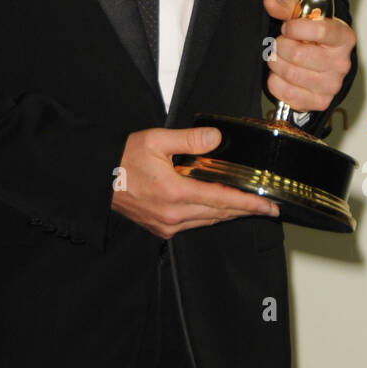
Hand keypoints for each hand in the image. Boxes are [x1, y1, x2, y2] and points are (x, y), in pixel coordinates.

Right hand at [111, 125, 278, 239]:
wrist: (98, 178)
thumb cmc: (124, 158)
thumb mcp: (156, 140)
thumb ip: (189, 139)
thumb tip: (216, 138)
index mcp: (175, 193)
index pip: (222, 200)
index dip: (248, 203)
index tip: (268, 206)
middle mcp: (174, 215)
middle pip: (219, 214)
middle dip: (245, 210)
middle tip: (268, 208)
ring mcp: (167, 225)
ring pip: (208, 221)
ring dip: (228, 214)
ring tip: (247, 206)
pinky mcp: (161, 229)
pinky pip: (193, 224)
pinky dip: (209, 216)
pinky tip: (216, 207)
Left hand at [263, 0, 354, 113]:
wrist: (321, 54)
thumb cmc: (314, 31)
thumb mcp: (303, 12)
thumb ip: (287, 6)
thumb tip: (270, 3)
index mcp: (343, 37)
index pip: (319, 31)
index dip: (294, 28)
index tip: (287, 26)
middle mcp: (342, 62)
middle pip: (298, 54)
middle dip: (280, 46)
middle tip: (279, 43)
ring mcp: (332, 84)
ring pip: (290, 74)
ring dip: (276, 63)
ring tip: (279, 57)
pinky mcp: (320, 102)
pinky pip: (287, 94)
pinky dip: (276, 82)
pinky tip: (280, 74)